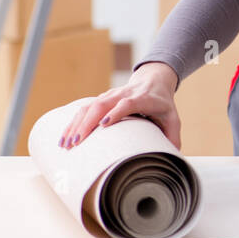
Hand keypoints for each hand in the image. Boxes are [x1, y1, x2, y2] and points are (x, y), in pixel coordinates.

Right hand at [59, 62, 181, 149]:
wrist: (153, 80)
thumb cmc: (162, 103)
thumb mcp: (173, 118)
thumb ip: (173, 137)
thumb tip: (172, 157)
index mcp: (142, 98)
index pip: (127, 103)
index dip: (116, 112)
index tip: (105, 123)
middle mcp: (123, 94)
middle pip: (102, 104)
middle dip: (87, 123)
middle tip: (77, 142)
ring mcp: (110, 96)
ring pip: (89, 105)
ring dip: (76, 124)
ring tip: (66, 144)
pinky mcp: (102, 99)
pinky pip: (84, 108)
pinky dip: (73, 122)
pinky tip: (65, 137)